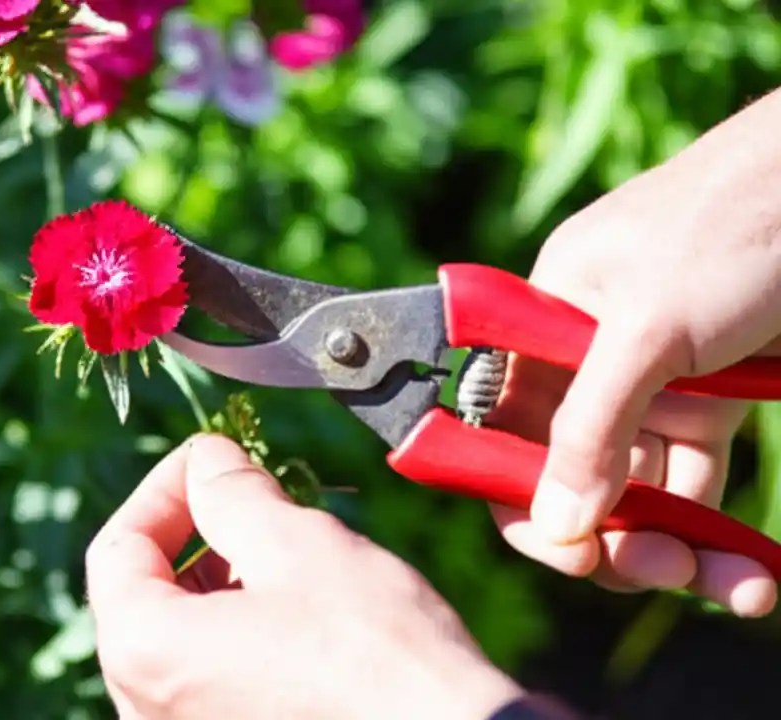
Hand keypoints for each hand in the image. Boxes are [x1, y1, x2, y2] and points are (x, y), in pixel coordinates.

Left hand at [86, 434, 526, 719]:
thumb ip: (230, 493)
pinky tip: (302, 620)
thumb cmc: (375, 654)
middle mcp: (146, 709)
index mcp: (143, 652)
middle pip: (143, 599)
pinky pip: (210, 685)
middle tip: (254, 503)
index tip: (212, 460)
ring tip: (287, 559)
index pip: (116, 548)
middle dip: (194, 538)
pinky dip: (239, 640)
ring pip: (180, 644)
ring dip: (220, 587)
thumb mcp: (296, 545)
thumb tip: (206, 463)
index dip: (162, 488)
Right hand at [486, 90, 780, 615]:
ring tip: (736, 588)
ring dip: (679, 548)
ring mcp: (650, 384)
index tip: (572, 554)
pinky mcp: (711, 400)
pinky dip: (718, 530)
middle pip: (571, 476)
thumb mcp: (650, 329)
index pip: (500, 432)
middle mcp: (586, 361)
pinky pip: (696, 482)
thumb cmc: (732, 224)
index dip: (523, 498)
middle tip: (663, 571)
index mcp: (542, 326)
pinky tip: (749, 570)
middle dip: (614, 537)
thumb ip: (594, 426)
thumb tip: (556, 523)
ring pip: (639, 491)